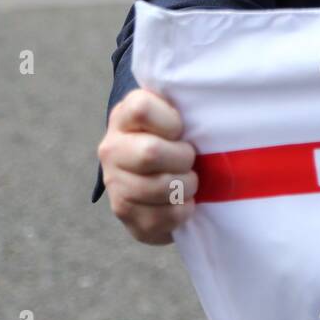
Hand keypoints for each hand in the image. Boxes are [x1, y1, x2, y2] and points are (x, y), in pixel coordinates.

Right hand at [97, 89, 196, 244]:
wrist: (154, 172)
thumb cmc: (173, 137)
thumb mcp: (173, 113)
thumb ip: (181, 104)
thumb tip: (207, 103)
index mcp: (123, 116)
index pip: (141, 110)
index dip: (171, 121)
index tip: (181, 130)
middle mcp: (111, 148)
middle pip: (150, 153)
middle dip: (183, 159)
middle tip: (190, 160)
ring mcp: (114, 182)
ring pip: (158, 187)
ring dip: (185, 186)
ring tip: (188, 181)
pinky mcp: (124, 213)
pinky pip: (161, 217)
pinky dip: (182, 210)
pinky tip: (182, 201)